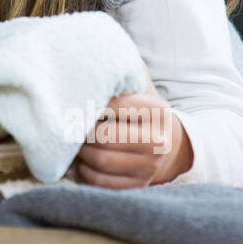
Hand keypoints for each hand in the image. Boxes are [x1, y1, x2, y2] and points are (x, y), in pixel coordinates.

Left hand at [73, 86, 193, 188]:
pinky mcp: (139, 185)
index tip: (79, 103)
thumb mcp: (139, 88)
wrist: (169, 144)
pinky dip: (86, 171)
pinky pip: (102, 181)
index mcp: (156, 110)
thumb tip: (91, 59)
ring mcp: (149, 166)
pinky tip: (85, 161)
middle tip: (73, 125)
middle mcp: (157, 140)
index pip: (114, 105)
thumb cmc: (141, 112)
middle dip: (83, 131)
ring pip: (101, 160)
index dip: (90, 105)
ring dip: (81, 151)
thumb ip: (121, 75)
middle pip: (104, 136)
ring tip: (77, 142)